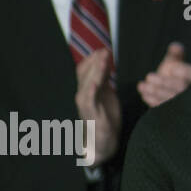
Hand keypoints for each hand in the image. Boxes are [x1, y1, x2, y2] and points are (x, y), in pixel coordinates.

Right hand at [75, 49, 119, 165]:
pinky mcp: (91, 115)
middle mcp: (83, 95)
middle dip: (95, 62)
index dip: (93, 60)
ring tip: (102, 61)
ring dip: (95, 73)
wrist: (103, 140)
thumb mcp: (107, 94)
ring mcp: (85, 105)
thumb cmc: (105, 116)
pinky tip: (95, 83)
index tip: (103, 50)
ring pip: (88, 85)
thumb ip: (105, 80)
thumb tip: (106, 63)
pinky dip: (90, 92)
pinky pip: (89, 102)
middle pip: (86, 75)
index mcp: (88, 90)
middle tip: (105, 51)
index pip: (86, 71)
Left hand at [137, 42, 190, 107]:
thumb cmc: (172, 73)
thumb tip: (175, 47)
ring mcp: (184, 105)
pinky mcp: (172, 113)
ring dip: (155, 92)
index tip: (172, 68)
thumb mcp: (174, 61)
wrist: (167, 90)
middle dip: (164, 83)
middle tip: (149, 76)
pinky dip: (152, 101)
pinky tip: (143, 93)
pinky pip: (164, 108)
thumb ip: (175, 54)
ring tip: (142, 85)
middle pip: (181, 88)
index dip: (185, 72)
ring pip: (171, 99)